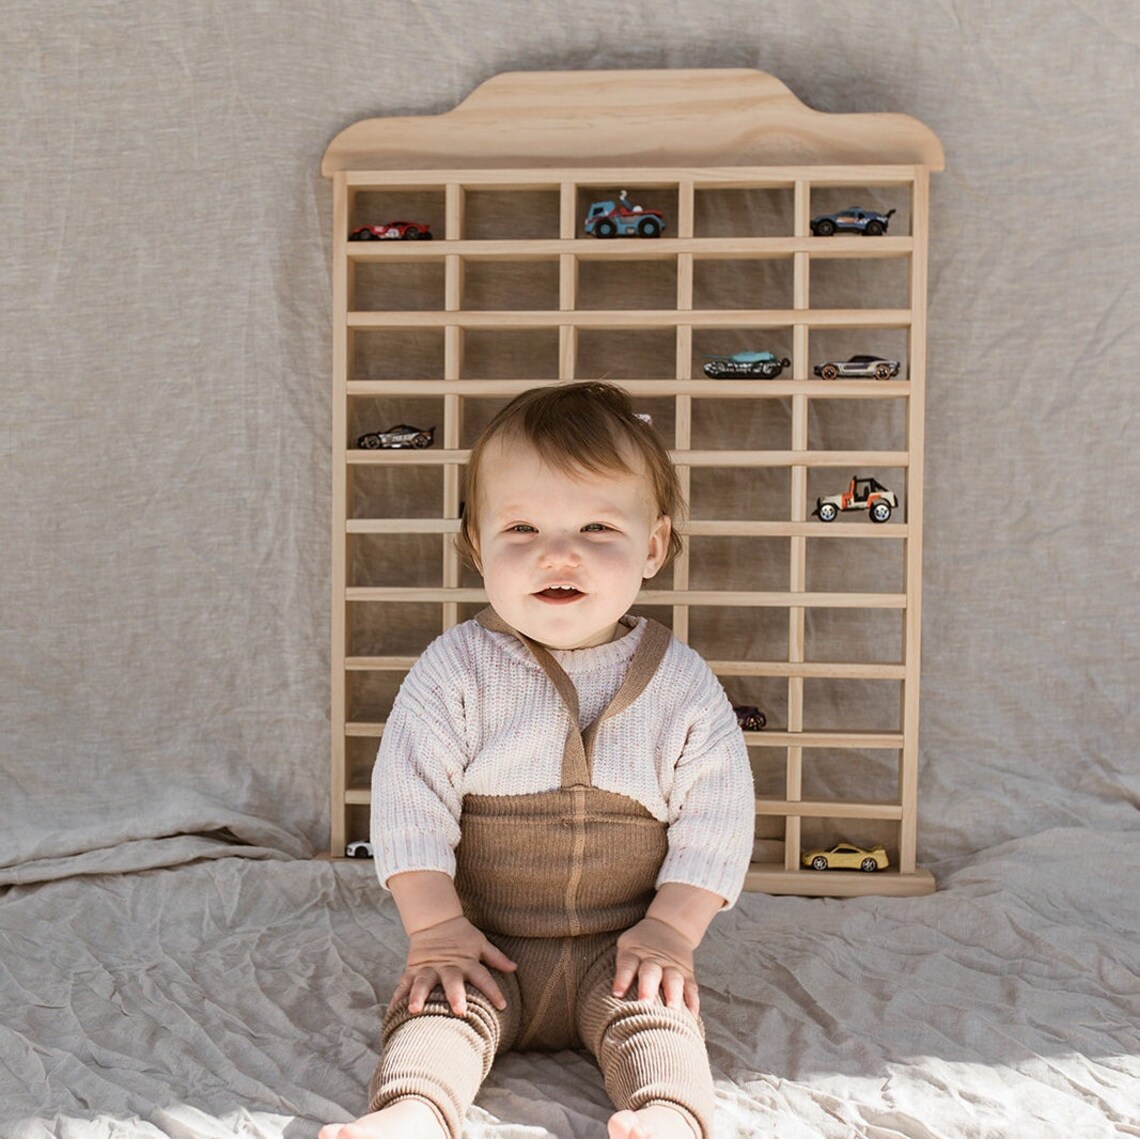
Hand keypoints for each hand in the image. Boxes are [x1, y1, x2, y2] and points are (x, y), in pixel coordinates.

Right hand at [391, 914, 516, 1016]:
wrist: (436, 920)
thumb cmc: (462, 936)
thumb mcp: (480, 944)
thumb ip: (496, 957)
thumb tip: (514, 968)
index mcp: (467, 962)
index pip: (483, 976)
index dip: (493, 990)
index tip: (502, 1005)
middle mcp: (448, 966)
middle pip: (452, 981)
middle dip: (455, 995)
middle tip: (460, 1010)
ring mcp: (428, 968)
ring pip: (423, 982)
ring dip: (419, 996)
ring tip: (414, 1010)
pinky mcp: (413, 969)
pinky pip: (403, 984)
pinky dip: (398, 996)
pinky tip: (393, 1010)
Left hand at [612, 916, 699, 1015]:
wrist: (668, 926)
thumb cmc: (639, 946)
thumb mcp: (627, 947)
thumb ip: (623, 970)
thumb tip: (612, 1001)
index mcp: (635, 952)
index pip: (627, 965)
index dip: (622, 979)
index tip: (617, 994)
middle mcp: (654, 959)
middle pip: (650, 973)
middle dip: (647, 989)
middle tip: (644, 1004)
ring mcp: (672, 966)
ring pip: (673, 980)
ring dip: (673, 997)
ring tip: (673, 1013)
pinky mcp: (687, 973)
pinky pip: (691, 987)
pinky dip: (692, 1002)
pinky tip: (691, 1016)